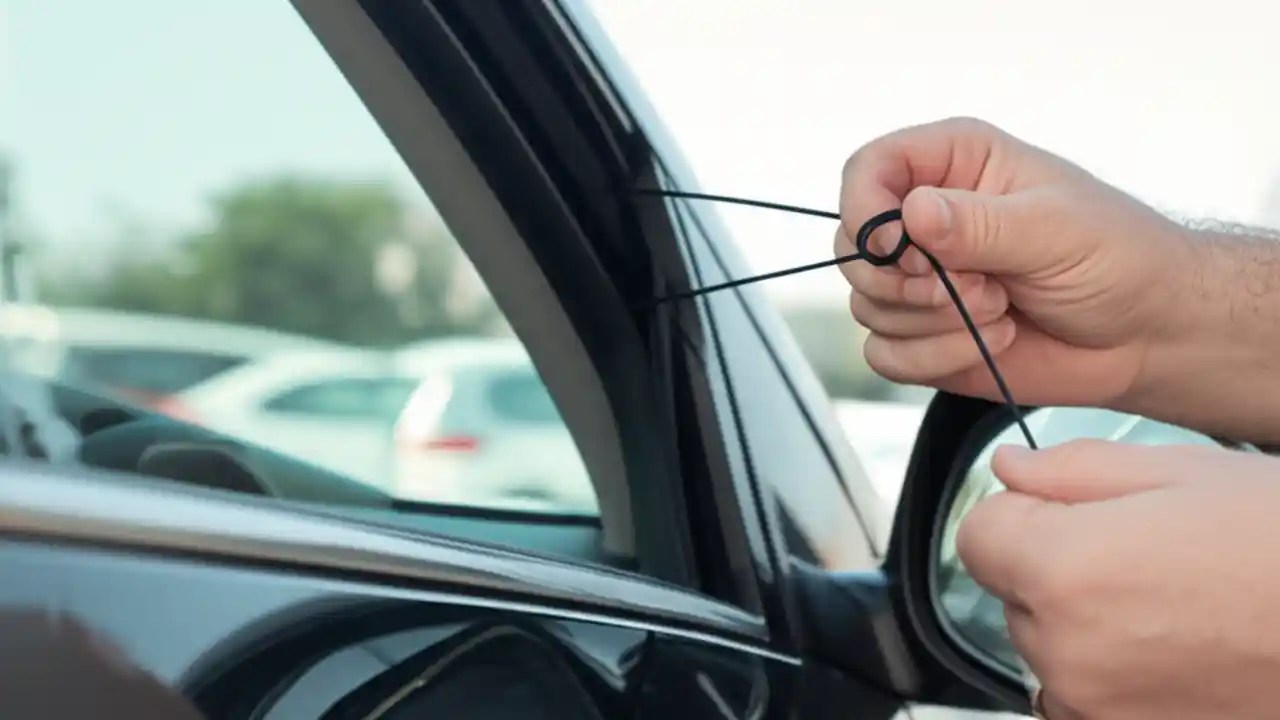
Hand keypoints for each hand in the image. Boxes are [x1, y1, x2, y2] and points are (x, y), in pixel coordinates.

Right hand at [835, 117, 1195, 408]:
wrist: (1148, 333)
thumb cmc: (1119, 259)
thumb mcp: (1056, 229)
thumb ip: (980, 223)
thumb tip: (912, 215)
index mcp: (953, 164)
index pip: (866, 171)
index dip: (864, 210)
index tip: (898, 249)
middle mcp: (925, 219)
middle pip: (852, 247)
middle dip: (906, 282)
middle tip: (970, 287)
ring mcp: (920, 282)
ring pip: (866, 306)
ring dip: (934, 323)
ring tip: (1000, 312)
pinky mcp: (924, 337)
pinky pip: (883, 355)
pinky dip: (932, 359)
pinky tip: (989, 343)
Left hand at [957, 440, 1279, 718]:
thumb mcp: (1182, 471)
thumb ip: (1073, 471)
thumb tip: (1011, 473)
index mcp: (1064, 571)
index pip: (975, 535)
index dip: (1019, 514)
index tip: (1062, 510)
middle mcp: (1069, 654)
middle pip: (1014, 596)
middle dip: (1057, 568)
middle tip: (1148, 552)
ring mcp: (1103, 714)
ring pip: (1053, 654)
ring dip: (1087, 629)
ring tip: (1179, 605)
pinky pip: (1093, 704)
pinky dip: (1119, 678)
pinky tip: (1186, 650)